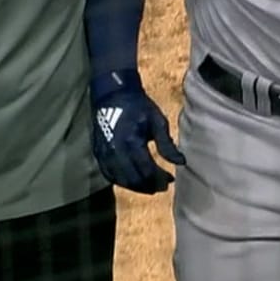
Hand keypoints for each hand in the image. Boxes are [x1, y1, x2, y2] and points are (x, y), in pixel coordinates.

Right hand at [91, 68, 186, 193]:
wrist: (112, 94)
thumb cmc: (138, 106)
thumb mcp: (158, 121)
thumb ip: (167, 145)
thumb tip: (181, 163)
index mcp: (131, 142)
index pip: (147, 171)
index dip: (160, 179)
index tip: (171, 180)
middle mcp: (115, 151)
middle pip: (133, 180)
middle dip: (150, 186)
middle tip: (163, 186)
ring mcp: (103, 154)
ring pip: (121, 180)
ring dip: (137, 186)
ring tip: (150, 185)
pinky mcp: (98, 153)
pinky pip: (109, 175)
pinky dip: (122, 181)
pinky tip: (133, 180)